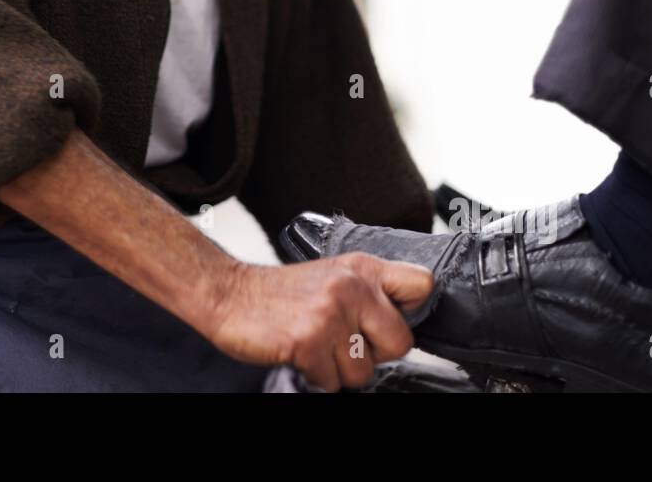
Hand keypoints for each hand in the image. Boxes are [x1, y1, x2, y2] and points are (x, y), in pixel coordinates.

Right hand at [203, 254, 432, 390]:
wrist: (229, 294)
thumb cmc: (280, 292)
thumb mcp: (333, 275)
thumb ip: (368, 291)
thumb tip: (406, 320)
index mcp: (361, 269)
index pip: (421, 285)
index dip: (411, 312)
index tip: (389, 321)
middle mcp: (351, 287)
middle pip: (400, 343)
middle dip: (374, 355)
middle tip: (344, 343)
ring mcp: (330, 314)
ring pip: (365, 372)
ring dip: (340, 370)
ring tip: (318, 347)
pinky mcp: (309, 341)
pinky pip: (333, 382)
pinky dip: (316, 377)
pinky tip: (301, 354)